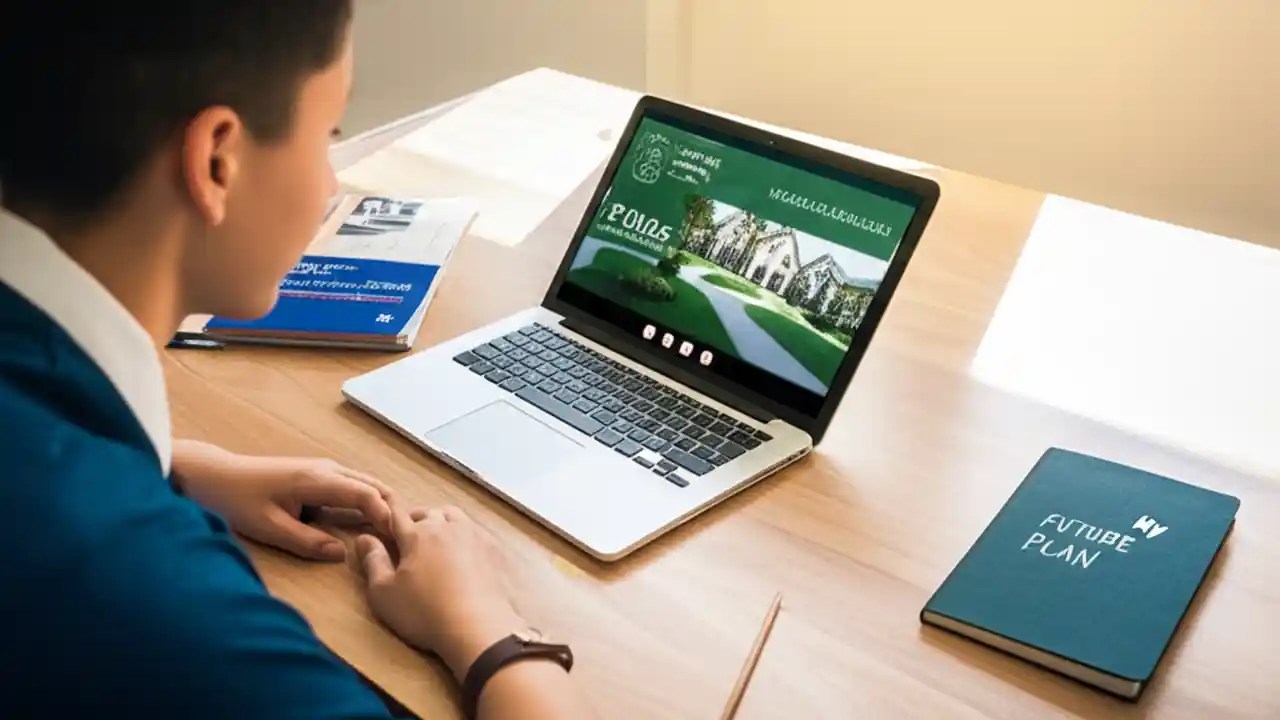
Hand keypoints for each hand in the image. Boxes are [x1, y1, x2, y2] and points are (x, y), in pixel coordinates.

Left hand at [172, 440, 392, 560]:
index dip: (386, 515)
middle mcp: (326, 470)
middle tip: (412, 535)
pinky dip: (368, 501)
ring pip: (365, 484)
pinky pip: (352, 487)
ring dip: (383, 504)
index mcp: (317, 480)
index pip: (365, 495)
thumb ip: (307, 542)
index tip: (401, 537)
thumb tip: (342, 553)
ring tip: (400, 529)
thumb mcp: (270, 528)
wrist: (216, 476)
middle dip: (394, 508)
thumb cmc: (238, 500)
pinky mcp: (318, 476)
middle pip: (373, 485)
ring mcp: (323, 470)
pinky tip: (374, 520)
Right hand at [356, 502, 523, 678]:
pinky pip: (477, 531)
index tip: (384, 518)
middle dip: (416, 519)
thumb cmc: (424, 612)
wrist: (477, 627)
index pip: (397, 514)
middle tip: (410, 536)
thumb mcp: (384, 593)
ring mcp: (473, 535)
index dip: (388, 514)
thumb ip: (373, 562)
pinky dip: (466, 535)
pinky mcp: (494, 549)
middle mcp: (446, 527)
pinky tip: (465, 552)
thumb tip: (364, 538)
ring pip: (454, 516)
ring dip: (443, 522)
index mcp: (416, 534)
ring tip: (437, 538)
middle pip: (428, 512)